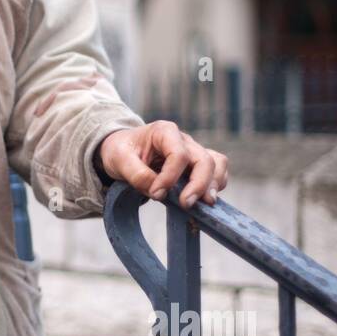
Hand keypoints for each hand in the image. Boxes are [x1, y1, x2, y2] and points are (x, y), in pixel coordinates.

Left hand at [97, 121, 228, 208]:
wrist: (124, 150)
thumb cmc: (122, 151)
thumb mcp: (119, 159)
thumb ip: (136, 174)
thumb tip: (158, 192)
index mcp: (164, 132)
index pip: (179, 154)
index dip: (170, 177)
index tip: (156, 193)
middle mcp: (184, 140)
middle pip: (204, 160)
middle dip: (198, 184)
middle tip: (186, 204)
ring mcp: (193, 151)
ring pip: (216, 163)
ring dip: (213, 184)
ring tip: (205, 203)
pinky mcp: (197, 164)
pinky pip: (217, 171)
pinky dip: (215, 184)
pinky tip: (205, 199)